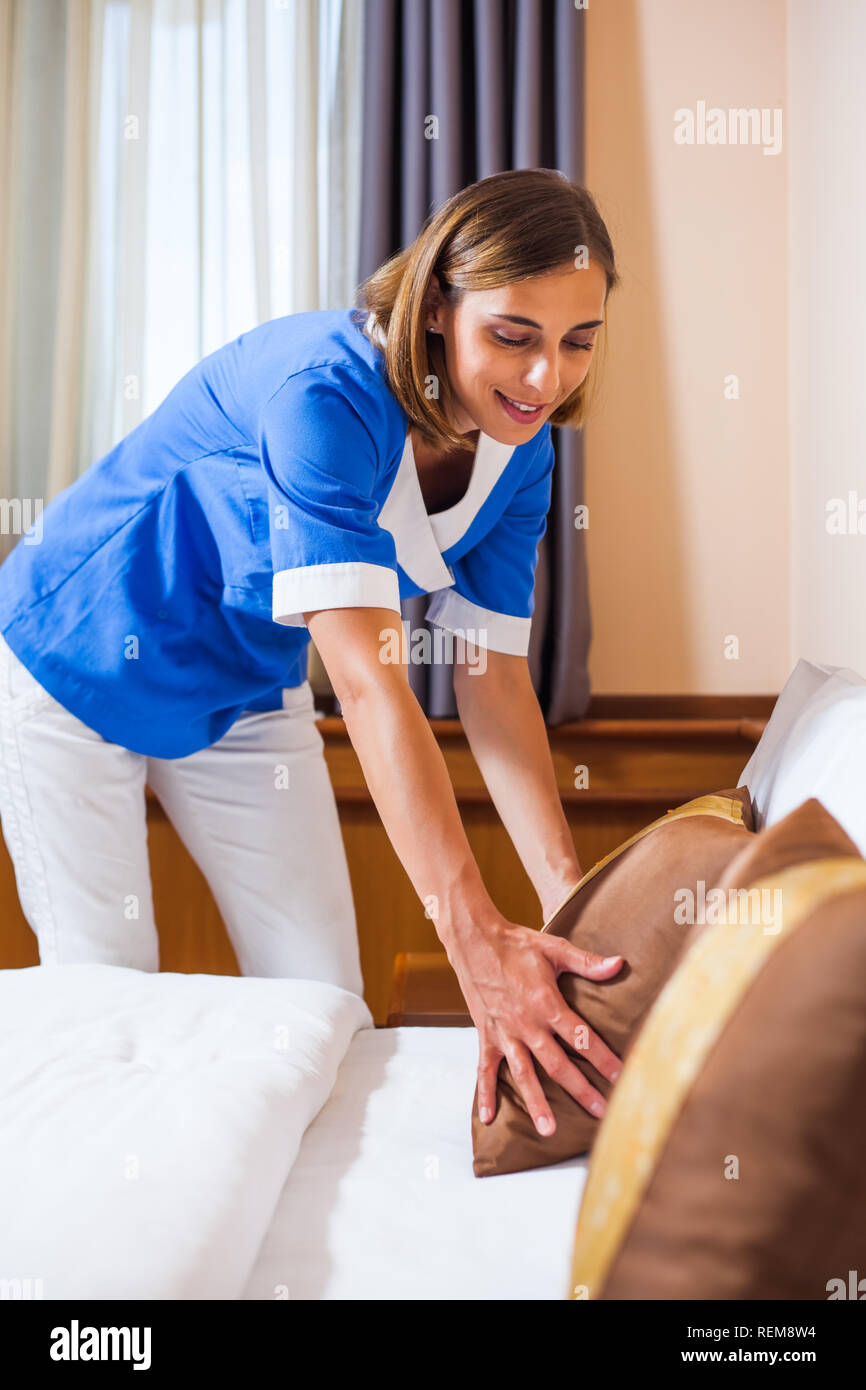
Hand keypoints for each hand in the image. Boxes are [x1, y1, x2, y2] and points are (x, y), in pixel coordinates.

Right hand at [449, 918, 624, 1136]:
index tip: (621, 1077)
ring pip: (523, 1075)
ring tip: (548, 1130)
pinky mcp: (485, 1035)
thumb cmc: (516, 943)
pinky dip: (485, 1094)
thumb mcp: (554, 947)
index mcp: (545, 1002)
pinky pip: (484, 1070)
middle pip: (556, 1064)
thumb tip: (620, 965)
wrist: (474, 939)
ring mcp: (503, 1033)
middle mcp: (525, 1023)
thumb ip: (586, 962)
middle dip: (580, 1090)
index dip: (602, 1058)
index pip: (580, 1037)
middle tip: (600, 1113)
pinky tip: (489, 1118)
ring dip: (536, 1103)